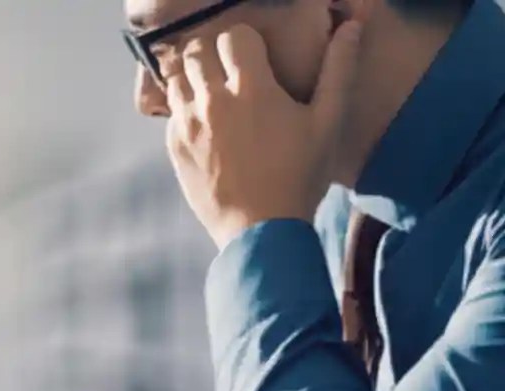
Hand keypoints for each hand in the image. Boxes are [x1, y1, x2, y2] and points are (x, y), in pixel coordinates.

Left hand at [165, 22, 362, 248]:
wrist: (260, 230)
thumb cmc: (300, 176)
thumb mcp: (327, 123)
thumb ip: (338, 70)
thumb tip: (350, 28)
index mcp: (250, 89)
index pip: (233, 36)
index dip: (246, 42)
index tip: (255, 58)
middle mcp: (212, 101)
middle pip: (196, 51)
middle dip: (213, 54)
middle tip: (231, 72)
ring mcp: (188, 125)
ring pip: (177, 79)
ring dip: (195, 80)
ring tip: (216, 96)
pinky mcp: (174, 147)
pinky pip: (172, 113)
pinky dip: (186, 112)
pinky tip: (207, 127)